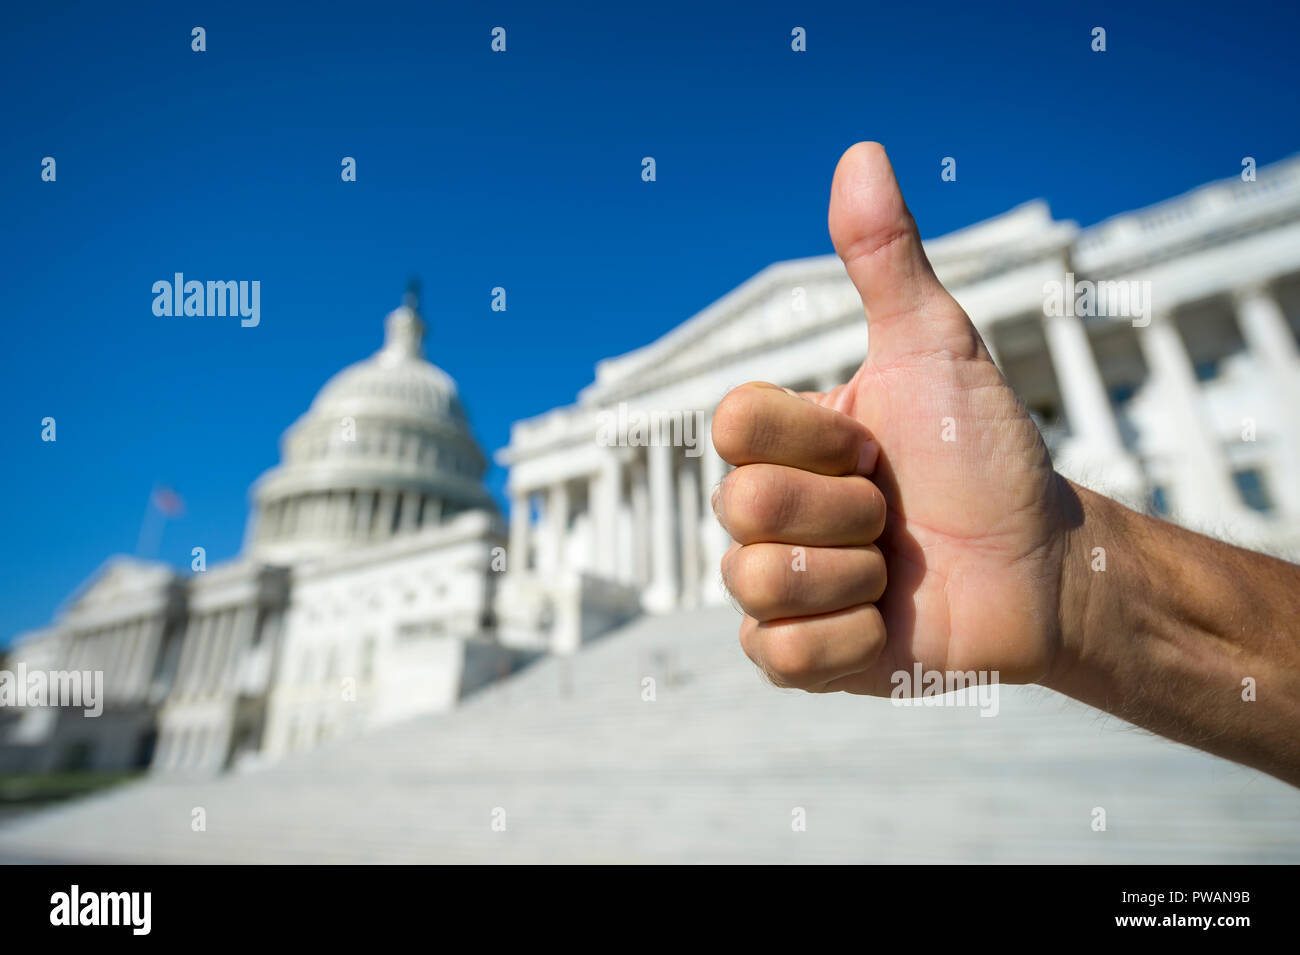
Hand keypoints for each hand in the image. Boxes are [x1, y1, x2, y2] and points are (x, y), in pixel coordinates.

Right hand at [712, 142, 1077, 693]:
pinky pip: (780, 654)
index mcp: (781, 440)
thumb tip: (861, 153)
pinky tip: (885, 623)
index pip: (731, 426)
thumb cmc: (986, 456)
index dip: (814, 438)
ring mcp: (776, 586)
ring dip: (856, 575)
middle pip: (743, 506)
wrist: (1041, 568)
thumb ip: (888, 263)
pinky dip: (848, 639)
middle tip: (896, 512)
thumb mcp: (939, 351)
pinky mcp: (797, 657)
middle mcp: (764, 510)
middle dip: (848, 511)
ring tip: (896, 570)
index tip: (877, 444)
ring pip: (757, 582)